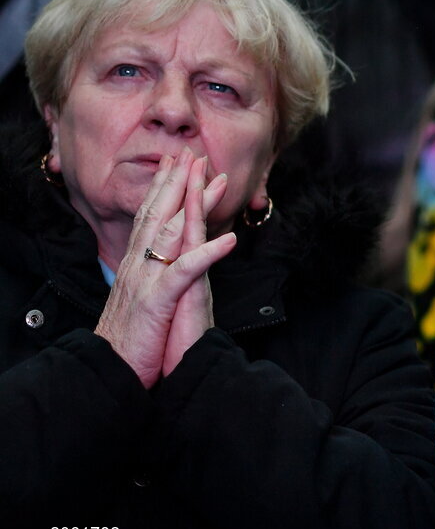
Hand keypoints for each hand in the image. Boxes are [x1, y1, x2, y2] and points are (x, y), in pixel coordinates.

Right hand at [95, 149, 235, 387]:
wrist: (111, 374)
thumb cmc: (131, 342)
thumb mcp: (142, 302)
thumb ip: (152, 278)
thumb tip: (163, 262)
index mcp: (136, 266)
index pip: (150, 218)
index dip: (164, 189)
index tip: (178, 164)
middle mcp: (138, 267)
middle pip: (159, 214)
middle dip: (178, 181)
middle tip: (195, 153)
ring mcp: (147, 281)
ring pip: (172, 233)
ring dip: (195, 204)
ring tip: (215, 180)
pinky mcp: (158, 302)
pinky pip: (186, 272)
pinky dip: (207, 255)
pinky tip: (229, 241)